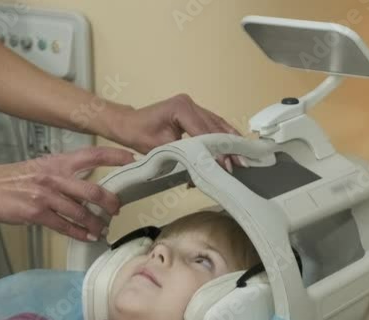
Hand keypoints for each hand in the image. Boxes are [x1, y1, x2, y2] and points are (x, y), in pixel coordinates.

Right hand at [0, 146, 135, 241]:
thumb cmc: (9, 179)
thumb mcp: (38, 168)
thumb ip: (61, 175)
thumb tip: (82, 187)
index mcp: (56, 162)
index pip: (91, 154)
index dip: (114, 156)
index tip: (132, 159)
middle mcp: (54, 176)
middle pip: (93, 189)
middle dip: (110, 202)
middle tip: (117, 210)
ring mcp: (45, 195)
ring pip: (81, 211)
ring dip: (96, 223)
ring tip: (103, 229)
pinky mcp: (36, 213)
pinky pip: (64, 226)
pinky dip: (79, 233)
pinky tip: (87, 237)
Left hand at [104, 94, 242, 170]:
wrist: (127, 124)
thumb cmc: (138, 133)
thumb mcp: (160, 148)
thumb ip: (183, 154)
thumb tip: (202, 166)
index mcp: (181, 108)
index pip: (204, 132)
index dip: (216, 150)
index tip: (226, 164)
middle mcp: (189, 103)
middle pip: (214, 127)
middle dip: (227, 146)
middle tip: (240, 163)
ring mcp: (192, 105)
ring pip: (217, 123)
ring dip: (229, 140)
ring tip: (242, 155)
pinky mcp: (192, 111)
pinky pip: (211, 123)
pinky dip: (222, 134)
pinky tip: (234, 143)